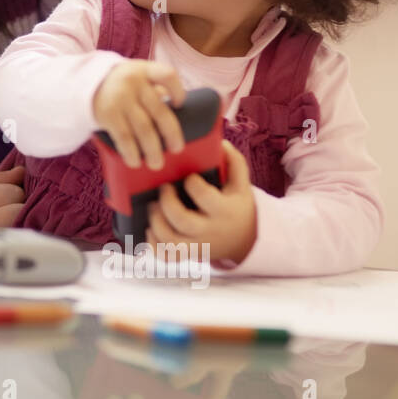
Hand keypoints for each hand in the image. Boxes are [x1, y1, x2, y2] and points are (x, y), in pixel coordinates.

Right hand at [92, 61, 186, 169]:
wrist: (82, 85)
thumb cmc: (118, 85)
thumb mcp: (135, 78)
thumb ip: (153, 89)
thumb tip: (174, 114)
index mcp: (144, 70)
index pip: (168, 76)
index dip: (178, 91)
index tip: (179, 105)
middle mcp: (133, 82)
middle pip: (160, 111)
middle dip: (172, 134)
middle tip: (177, 149)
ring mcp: (120, 98)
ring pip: (144, 129)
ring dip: (153, 150)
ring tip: (156, 163)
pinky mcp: (108, 113)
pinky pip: (125, 137)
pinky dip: (131, 152)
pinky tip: (134, 161)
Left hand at [146, 139, 256, 263]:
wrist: (246, 240)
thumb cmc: (237, 206)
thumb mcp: (241, 185)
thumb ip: (234, 162)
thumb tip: (219, 143)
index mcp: (224, 210)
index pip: (205, 197)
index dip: (192, 184)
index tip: (188, 177)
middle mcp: (209, 230)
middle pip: (182, 221)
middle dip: (167, 202)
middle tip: (163, 189)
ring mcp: (197, 245)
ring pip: (170, 242)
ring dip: (155, 223)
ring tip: (153, 206)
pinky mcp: (187, 254)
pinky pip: (166, 256)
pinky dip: (154, 244)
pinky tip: (151, 228)